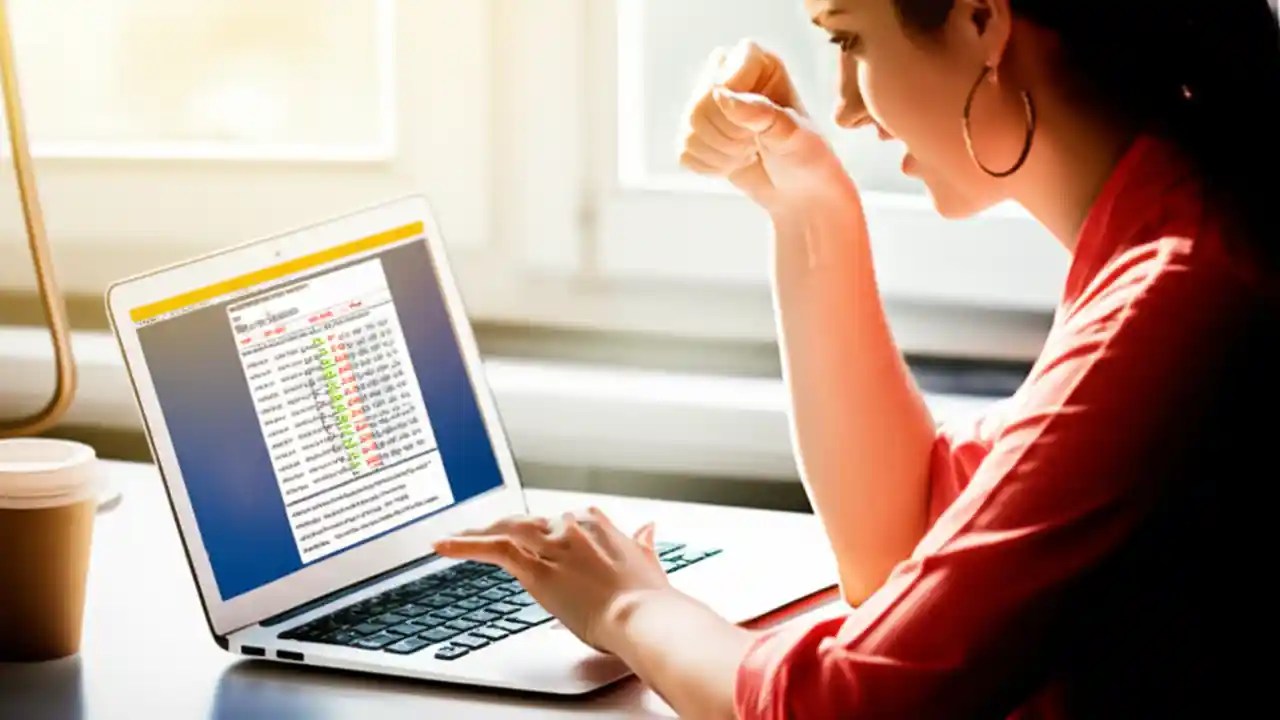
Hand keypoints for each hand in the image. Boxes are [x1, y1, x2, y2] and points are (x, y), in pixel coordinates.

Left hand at [432, 508, 670, 652]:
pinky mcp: (537, 567)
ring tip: (454, 537)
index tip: (535, 532)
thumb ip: (643, 545)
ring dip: (477, 532)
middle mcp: (574, 529)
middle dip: (505, 526)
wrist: (642, 616)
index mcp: (600, 528)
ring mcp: (553, 545)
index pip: (565, 519)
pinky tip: (444, 545)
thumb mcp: (649, 564)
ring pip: (507, 528)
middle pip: (530, 521)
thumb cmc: (648, 601)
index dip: (545, 526)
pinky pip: (493, 548)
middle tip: (484, 531)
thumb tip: (648, 529)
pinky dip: (465, 545)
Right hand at [678, 39, 852, 213]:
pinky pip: (685, 151)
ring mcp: (708, 106)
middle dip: (730, 135)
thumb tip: (720, 94)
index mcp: (757, 62)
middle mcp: (728, 75)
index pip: (724, 67)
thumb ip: (762, 113)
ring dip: (722, 153)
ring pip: (690, 127)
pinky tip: (733, 163)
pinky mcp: (696, 134)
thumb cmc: (806, 155)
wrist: (800, 189)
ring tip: (748, 154)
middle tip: (755, 144)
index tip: (759, 122)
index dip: (735, 99)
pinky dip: (710, 166)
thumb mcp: (794, 133)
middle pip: (700, 102)